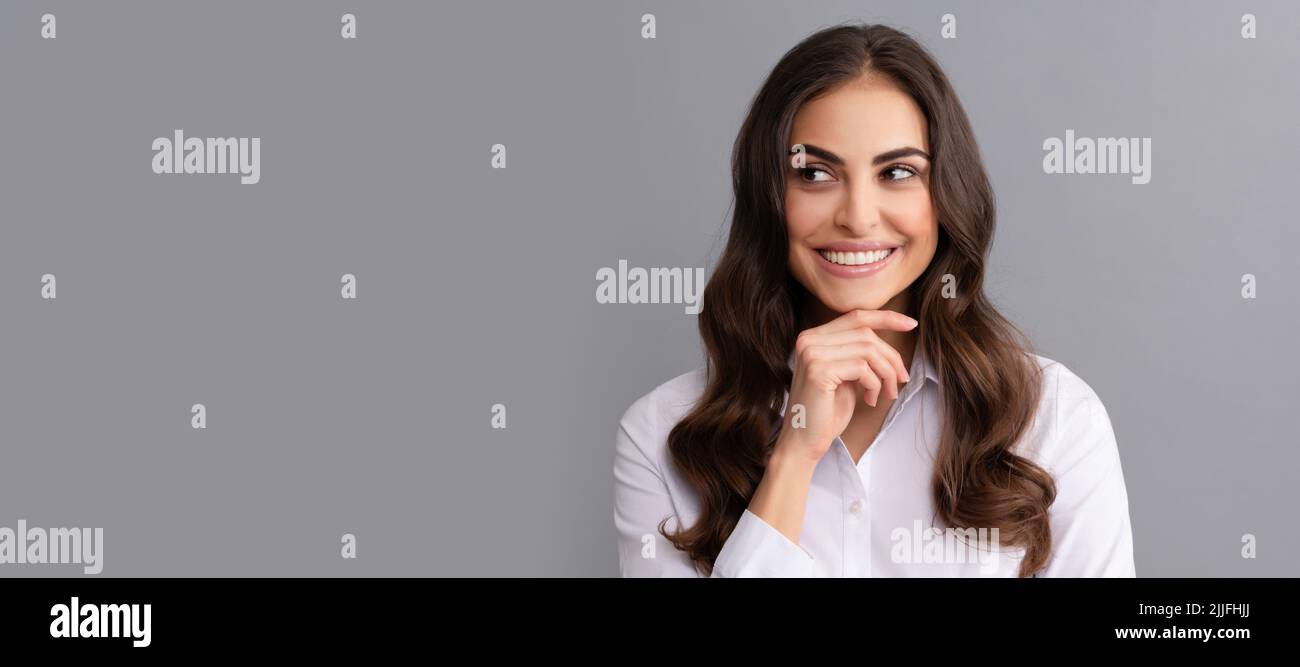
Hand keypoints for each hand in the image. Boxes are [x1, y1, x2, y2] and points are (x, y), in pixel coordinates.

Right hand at [775, 309, 917, 462]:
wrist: (804, 441)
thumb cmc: (827, 412)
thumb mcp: (846, 376)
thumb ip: (858, 354)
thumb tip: (891, 340)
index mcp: (813, 337)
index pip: (856, 317)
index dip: (886, 318)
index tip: (911, 323)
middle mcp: (809, 340)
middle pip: (866, 333)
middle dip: (891, 357)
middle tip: (901, 380)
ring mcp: (812, 353)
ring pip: (868, 350)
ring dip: (886, 373)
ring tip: (886, 394)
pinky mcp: (818, 370)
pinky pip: (862, 368)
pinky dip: (874, 384)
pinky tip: (869, 399)